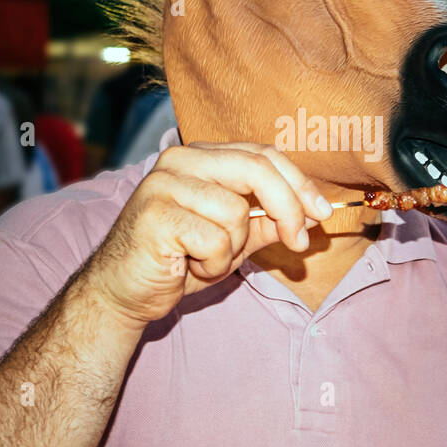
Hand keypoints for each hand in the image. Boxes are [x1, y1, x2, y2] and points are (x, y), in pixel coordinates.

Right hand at [88, 143, 332, 329]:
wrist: (124, 292)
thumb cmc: (179, 261)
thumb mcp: (234, 239)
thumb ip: (270, 221)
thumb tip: (314, 212)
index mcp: (201, 157)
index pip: (262, 154)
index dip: (299, 182)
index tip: (322, 212)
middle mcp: (180, 160)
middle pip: (256, 169)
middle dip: (288, 208)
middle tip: (299, 244)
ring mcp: (163, 184)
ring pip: (236, 211)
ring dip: (233, 248)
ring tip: (205, 258)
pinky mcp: (155, 214)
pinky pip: (215, 239)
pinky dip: (213, 263)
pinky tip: (189, 265)